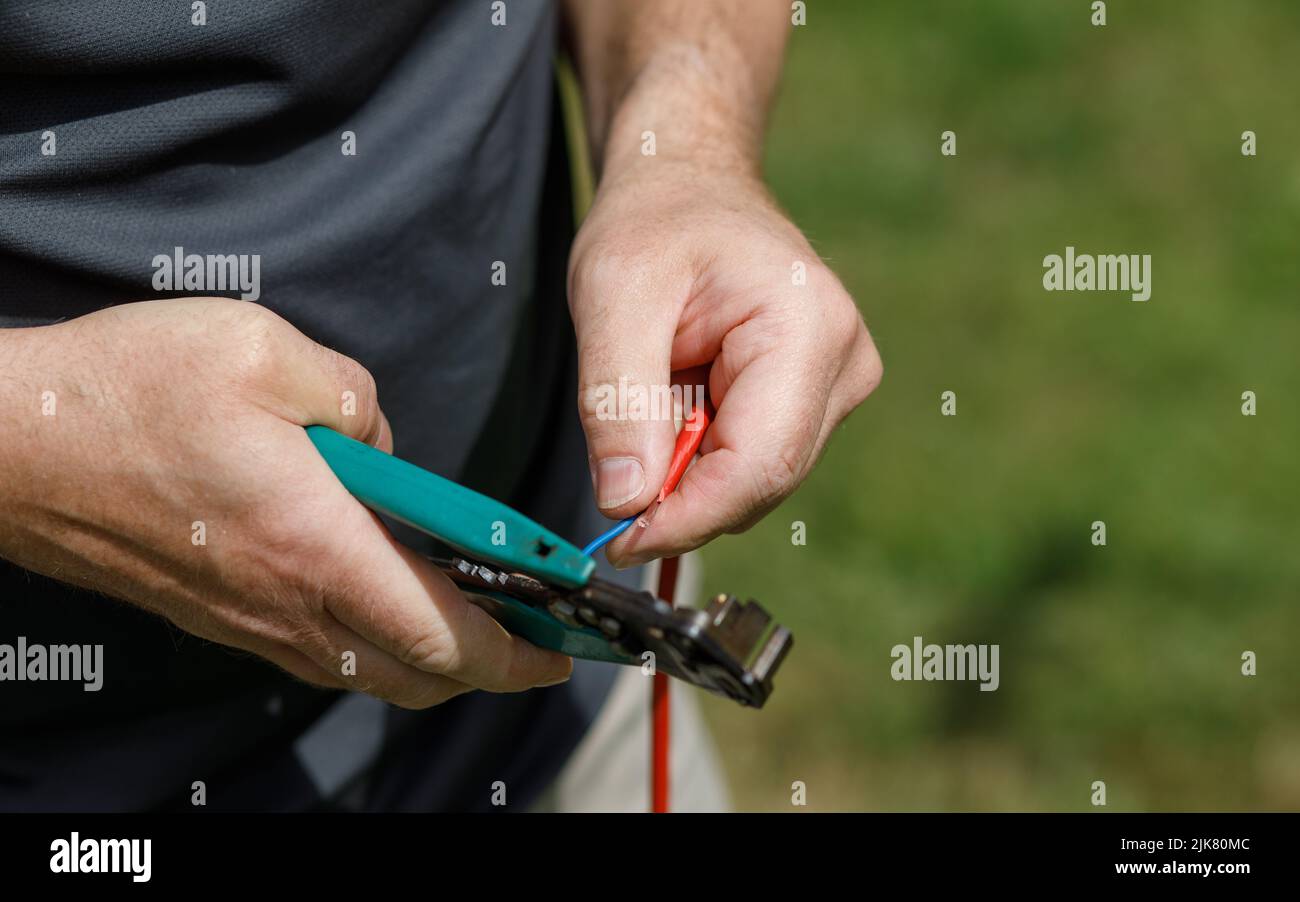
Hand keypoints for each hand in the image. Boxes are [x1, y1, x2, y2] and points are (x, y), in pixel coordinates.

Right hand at [0, 298, 571, 705]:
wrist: (12, 444)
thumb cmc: (130, 392)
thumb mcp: (265, 351)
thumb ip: (355, 400)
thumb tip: (382, 443)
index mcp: (315, 544)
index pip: (442, 632)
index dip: (515, 652)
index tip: (562, 651)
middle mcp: (287, 602)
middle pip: (414, 673)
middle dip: (489, 668)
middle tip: (538, 641)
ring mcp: (248, 619)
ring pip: (367, 670)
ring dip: (433, 657)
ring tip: (477, 619)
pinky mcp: (219, 613)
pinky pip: (318, 650)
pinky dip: (375, 641)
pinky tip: (386, 594)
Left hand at [568, 160, 881, 565]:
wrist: (689, 185)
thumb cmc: (654, 221)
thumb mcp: (612, 293)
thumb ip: (617, 400)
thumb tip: (624, 503)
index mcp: (810, 329)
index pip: (758, 467)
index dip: (685, 518)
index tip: (615, 540)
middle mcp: (846, 366)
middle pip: (760, 484)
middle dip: (680, 496)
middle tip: (612, 469)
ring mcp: (839, 387)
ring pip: (755, 482)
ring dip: (687, 470)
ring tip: (652, 395)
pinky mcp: (817, 401)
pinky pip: (753, 462)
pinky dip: (700, 455)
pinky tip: (677, 401)